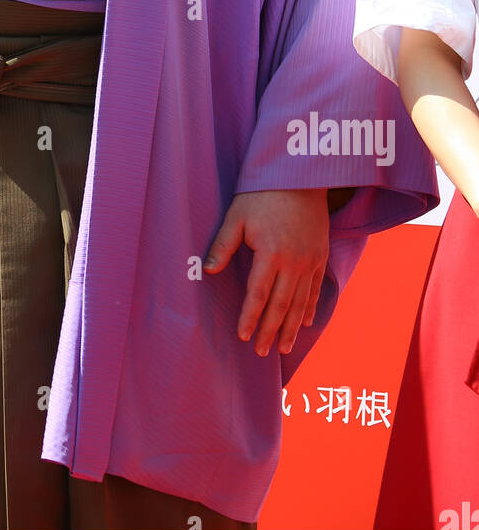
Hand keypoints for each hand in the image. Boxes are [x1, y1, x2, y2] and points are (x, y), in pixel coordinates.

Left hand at [203, 188, 329, 355]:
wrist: (300, 176)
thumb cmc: (262, 194)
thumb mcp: (237, 216)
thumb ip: (223, 245)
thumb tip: (208, 270)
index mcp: (270, 254)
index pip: (258, 295)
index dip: (250, 318)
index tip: (243, 337)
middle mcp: (294, 262)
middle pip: (281, 305)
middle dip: (270, 331)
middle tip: (262, 352)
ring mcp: (310, 261)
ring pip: (300, 302)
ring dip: (291, 327)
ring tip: (283, 348)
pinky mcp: (321, 256)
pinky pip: (317, 289)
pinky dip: (310, 308)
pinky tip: (304, 323)